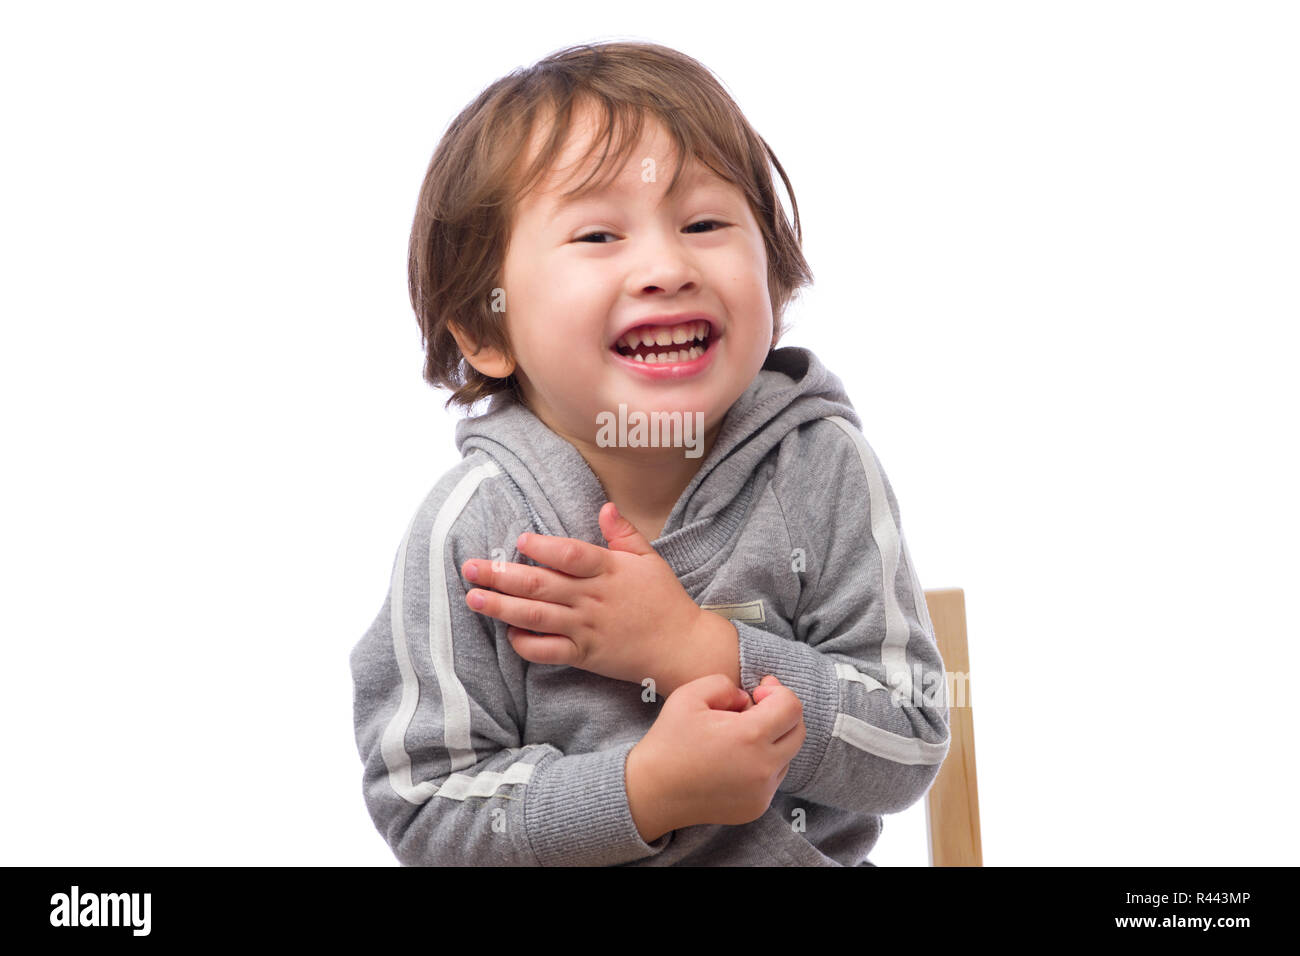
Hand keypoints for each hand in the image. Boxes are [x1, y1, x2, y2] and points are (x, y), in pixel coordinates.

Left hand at [460, 502, 705, 689]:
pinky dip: (526, 644)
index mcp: (608, 570)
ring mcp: (586, 629)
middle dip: (501, 575)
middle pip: (540, 584)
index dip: (542, 547)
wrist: (682, 648)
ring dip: (500, 607)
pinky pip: (548, 652)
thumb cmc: (665, 600)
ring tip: (473, 598)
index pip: (569, 555)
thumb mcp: (650, 559)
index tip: (519, 540)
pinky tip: (508, 634)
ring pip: (536, 617)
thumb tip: (605, 507)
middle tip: (470, 567)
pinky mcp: (585, 656)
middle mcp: (593, 599)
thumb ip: (624, 533)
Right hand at [626, 674, 805, 840]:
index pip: (792, 707)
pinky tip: (734, 758)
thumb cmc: (669, 741)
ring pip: (787, 756)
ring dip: (773, 739)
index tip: (757, 692)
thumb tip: (747, 699)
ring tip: (739, 735)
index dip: (778, 692)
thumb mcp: (689, 694)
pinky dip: (763, 763)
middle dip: (782, 714)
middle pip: (798, 732)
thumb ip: (725, 684)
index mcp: (750, 738)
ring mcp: (762, 793)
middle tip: (755, 707)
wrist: (651, 792)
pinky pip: (773, 778)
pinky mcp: (756, 808)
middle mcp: (763, 769)